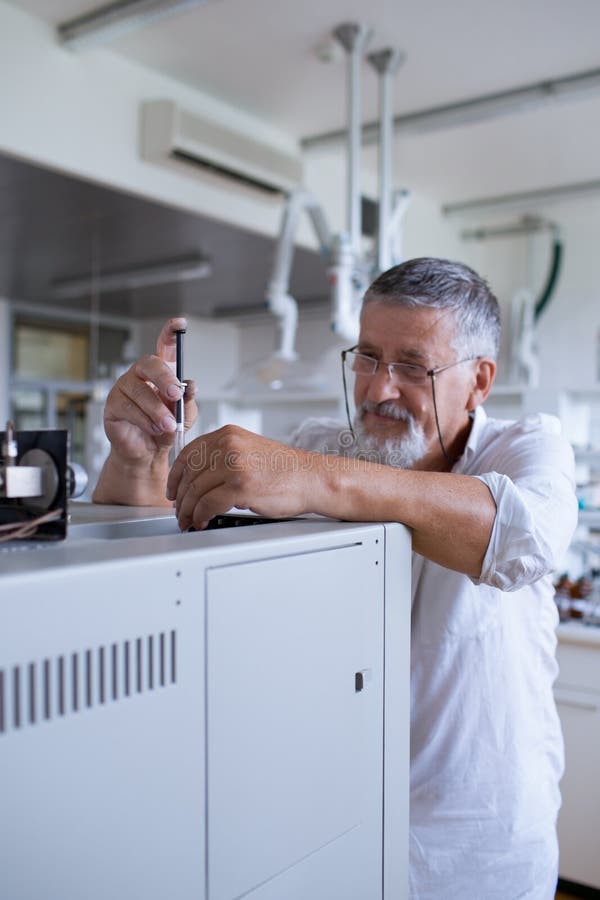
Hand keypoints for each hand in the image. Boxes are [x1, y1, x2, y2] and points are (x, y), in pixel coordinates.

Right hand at [103, 317, 197, 465]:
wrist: (148, 453)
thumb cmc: (165, 429)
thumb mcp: (185, 416)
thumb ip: (188, 401)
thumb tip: (190, 386)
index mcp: (160, 372)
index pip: (164, 347)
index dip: (171, 333)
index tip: (180, 324)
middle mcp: (140, 375)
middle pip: (149, 364)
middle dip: (164, 378)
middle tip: (175, 394)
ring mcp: (124, 387)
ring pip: (140, 392)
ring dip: (157, 410)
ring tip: (168, 426)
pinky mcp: (112, 405)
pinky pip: (128, 408)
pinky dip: (145, 420)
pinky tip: (154, 429)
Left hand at [166, 425, 322, 529]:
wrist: (311, 478)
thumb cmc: (285, 470)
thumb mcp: (249, 451)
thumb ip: (223, 457)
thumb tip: (197, 478)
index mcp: (228, 435)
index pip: (189, 454)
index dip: (176, 476)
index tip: (173, 490)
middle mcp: (229, 446)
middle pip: (189, 474)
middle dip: (181, 498)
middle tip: (180, 512)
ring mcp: (234, 465)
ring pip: (196, 491)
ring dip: (188, 511)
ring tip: (189, 521)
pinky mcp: (241, 486)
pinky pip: (208, 504)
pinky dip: (201, 516)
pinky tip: (203, 521)